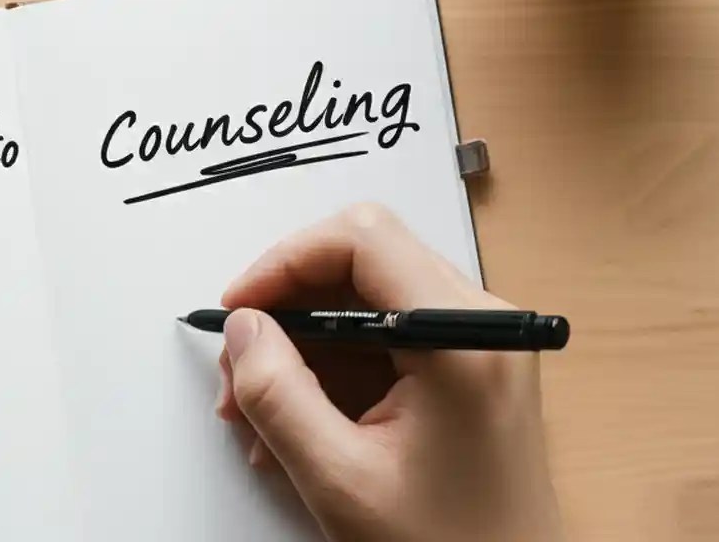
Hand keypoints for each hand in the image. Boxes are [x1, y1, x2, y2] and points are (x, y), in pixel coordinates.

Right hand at [216, 204, 564, 541]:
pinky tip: (293, 421)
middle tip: (240, 366)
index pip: (364, 239)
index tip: (240, 306)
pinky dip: (325, 369)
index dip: (286, 261)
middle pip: (358, 265)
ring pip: (359, 302)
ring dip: (297, 346)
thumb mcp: (341, 478)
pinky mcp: (460, 368)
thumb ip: (279, 395)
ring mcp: (473, 344)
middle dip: (285, 309)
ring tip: (257, 410)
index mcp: (464, 338)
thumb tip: (244, 330)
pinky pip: (376, 339)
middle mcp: (478, 324)